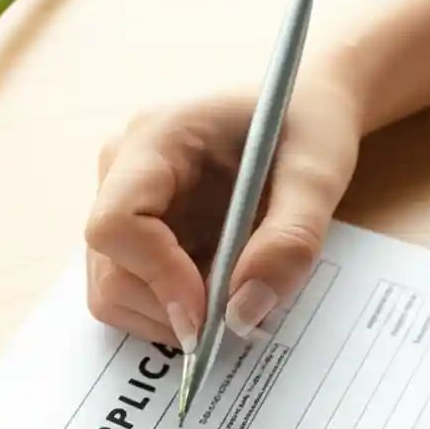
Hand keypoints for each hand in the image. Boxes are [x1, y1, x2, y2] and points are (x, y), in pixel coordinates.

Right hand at [83, 62, 363, 349]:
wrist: (299, 112)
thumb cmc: (306, 125)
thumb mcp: (319, 174)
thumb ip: (290, 242)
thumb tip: (242, 314)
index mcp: (156, 139)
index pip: (116, 222)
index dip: (157, 277)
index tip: (211, 313)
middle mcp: (120, 170)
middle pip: (110, 269)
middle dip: (170, 308)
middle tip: (236, 314)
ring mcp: (119, 203)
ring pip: (111, 291)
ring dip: (171, 316)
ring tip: (231, 294)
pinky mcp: (131, 233)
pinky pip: (129, 293)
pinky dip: (172, 311)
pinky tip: (215, 287)